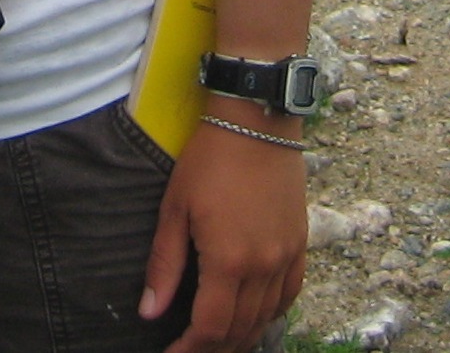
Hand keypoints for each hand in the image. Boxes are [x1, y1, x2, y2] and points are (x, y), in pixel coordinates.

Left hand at [140, 119, 308, 351]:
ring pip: (265, 318)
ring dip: (241, 336)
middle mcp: (262, 267)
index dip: (189, 350)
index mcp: (227, 261)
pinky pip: (290, 295)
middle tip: (191, 349)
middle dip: (212, 348)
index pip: (209, 329)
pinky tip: (255, 315)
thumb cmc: (210, 158)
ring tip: (218, 339)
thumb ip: (164, 264)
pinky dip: (272, 313)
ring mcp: (285, 256)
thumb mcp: (176, 207)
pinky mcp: (300, 243)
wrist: (256, 120)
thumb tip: (149, 310)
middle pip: (239, 331)